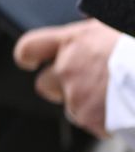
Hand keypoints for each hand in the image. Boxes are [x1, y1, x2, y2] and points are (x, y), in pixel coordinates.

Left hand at [14, 19, 123, 137]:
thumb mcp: (118, 27)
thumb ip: (95, 37)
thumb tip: (95, 38)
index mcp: (74, 41)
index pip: (31, 46)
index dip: (27, 55)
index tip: (28, 61)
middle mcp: (68, 67)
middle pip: (45, 83)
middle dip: (60, 87)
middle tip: (86, 86)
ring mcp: (77, 95)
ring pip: (72, 107)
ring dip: (88, 106)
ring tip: (118, 97)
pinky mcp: (91, 118)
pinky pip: (93, 124)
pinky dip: (106, 122)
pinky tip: (126, 110)